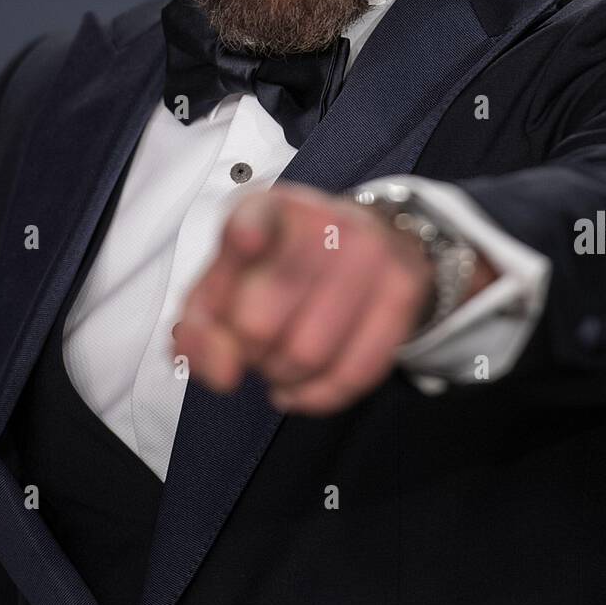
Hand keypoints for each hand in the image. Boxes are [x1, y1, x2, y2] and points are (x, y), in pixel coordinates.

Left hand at [172, 181, 435, 414]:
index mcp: (268, 209)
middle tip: (254, 347)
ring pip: (307, 356)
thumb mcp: (228, 279)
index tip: (246, 241)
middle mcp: (322, 222)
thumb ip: (201, 326)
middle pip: (258, 322)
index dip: (246, 234)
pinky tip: (303, 386)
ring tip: (280, 362)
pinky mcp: (403, 288)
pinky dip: (318, 395)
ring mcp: (370, 253)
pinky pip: (355, 372)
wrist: (372, 241)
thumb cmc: (283, 265)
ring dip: (281, 376)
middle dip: (246, 354)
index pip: (253, 218)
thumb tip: (223, 374)